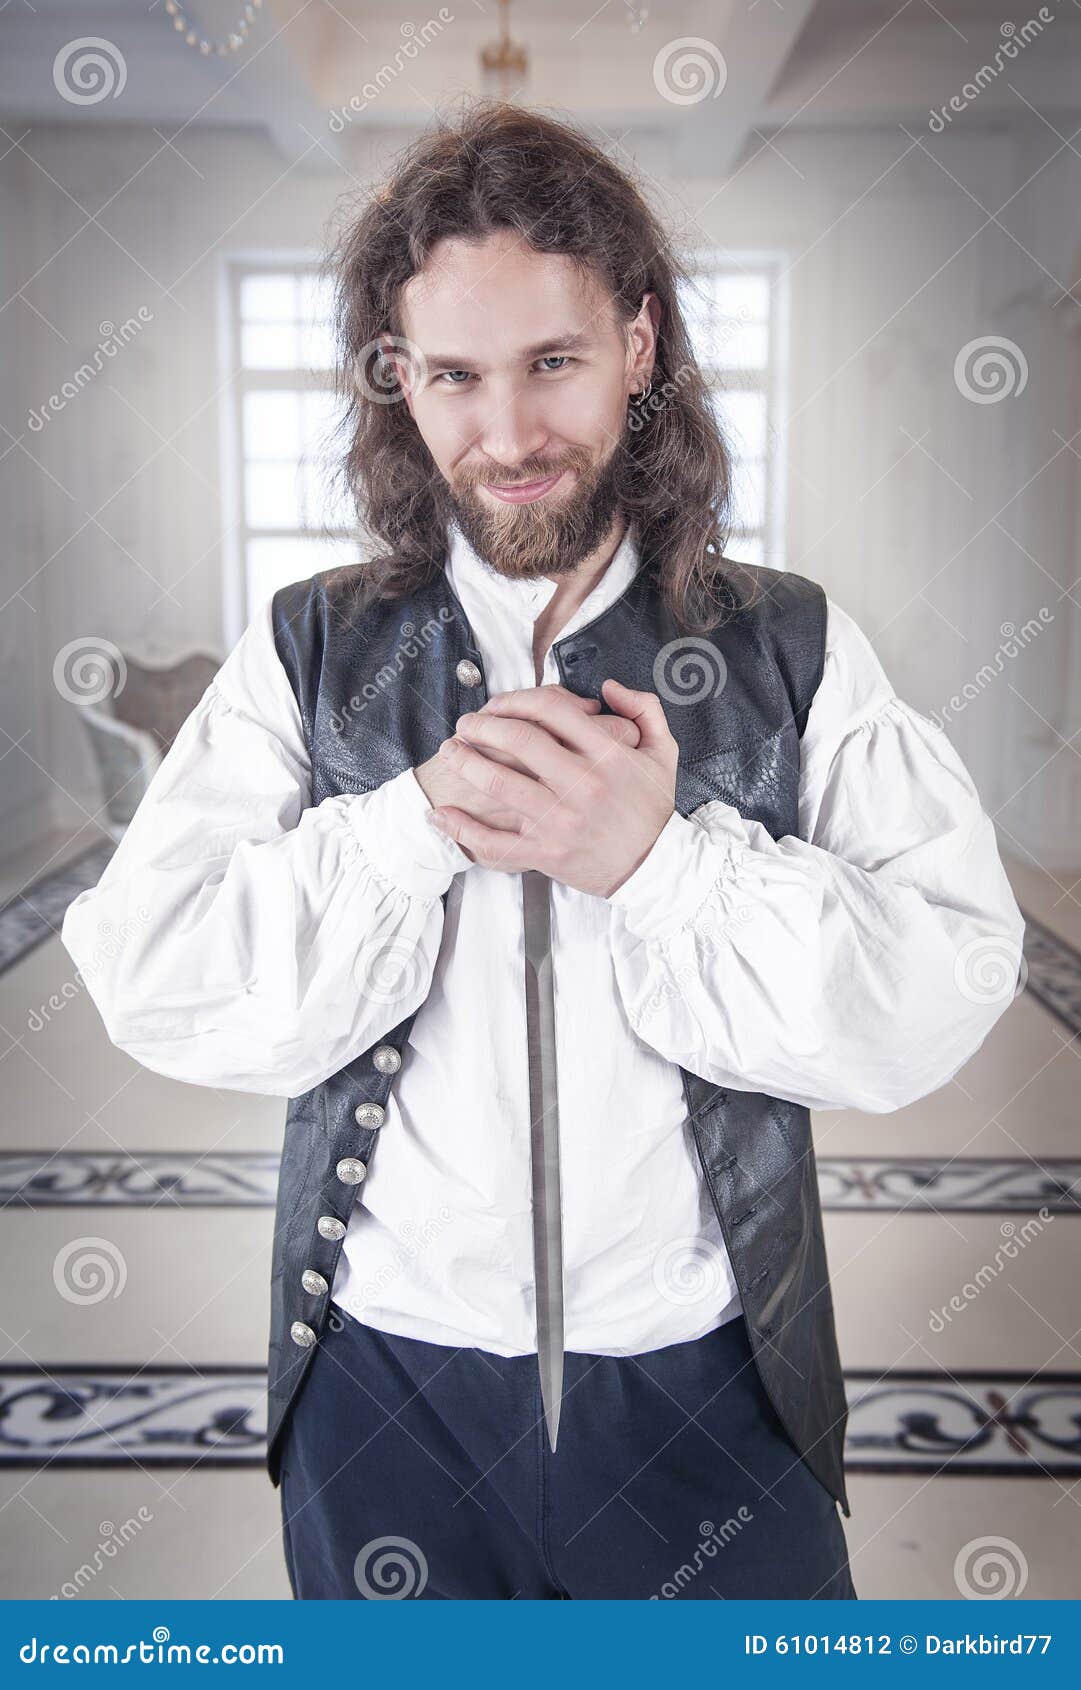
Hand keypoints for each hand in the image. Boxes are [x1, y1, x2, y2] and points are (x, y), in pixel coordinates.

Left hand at [415, 688, 641, 858]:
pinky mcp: (546, 853)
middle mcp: (582, 785)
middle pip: (518, 739)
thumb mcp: (662, 752)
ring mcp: (560, 821)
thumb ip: (644, 709)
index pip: (551, 710)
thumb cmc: (652, 810)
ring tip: (449, 752)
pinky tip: (441, 814)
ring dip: (465, 762)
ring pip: (498, 783)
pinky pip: (494, 841)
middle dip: (482, 724)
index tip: (497, 704)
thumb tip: (608, 687)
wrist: (654, 868)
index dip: (516, 698)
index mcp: (607, 755)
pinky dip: (461, 829)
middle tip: (465, 724)